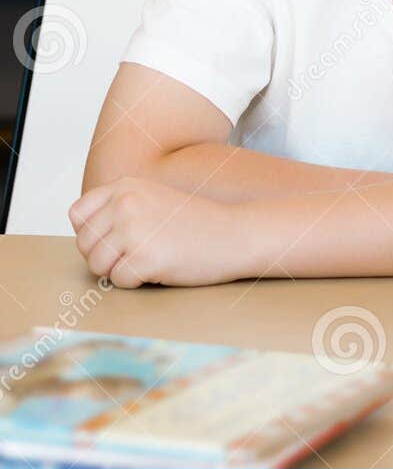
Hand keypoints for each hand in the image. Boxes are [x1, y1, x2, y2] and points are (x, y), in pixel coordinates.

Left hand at [69, 178, 256, 287]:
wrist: (239, 234)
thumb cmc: (198, 223)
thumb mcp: (154, 199)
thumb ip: (118, 208)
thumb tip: (83, 236)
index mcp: (126, 186)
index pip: (78, 215)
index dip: (94, 233)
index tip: (119, 238)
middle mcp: (125, 203)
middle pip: (85, 245)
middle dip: (107, 256)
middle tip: (141, 252)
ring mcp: (133, 230)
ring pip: (97, 265)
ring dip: (120, 270)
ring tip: (153, 258)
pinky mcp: (144, 257)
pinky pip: (118, 281)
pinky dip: (136, 282)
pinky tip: (162, 268)